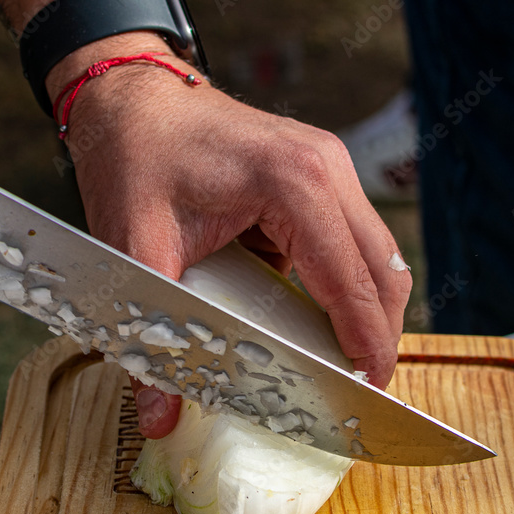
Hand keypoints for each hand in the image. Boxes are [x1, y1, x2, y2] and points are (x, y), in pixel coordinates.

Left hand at [47, 34, 412, 438]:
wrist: (130, 95)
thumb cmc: (134, 158)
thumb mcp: (135, 248)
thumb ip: (153, 335)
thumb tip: (160, 418)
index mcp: (295, 182)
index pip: (353, 283)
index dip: (365, 347)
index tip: (366, 398)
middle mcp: (327, 168)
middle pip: (383, 270)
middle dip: (378, 336)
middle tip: (359, 393)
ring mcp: (330, 167)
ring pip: (378, 255)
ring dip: (369, 312)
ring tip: (346, 366)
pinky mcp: (321, 175)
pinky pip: (354, 241)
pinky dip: (350, 286)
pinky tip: (324, 323)